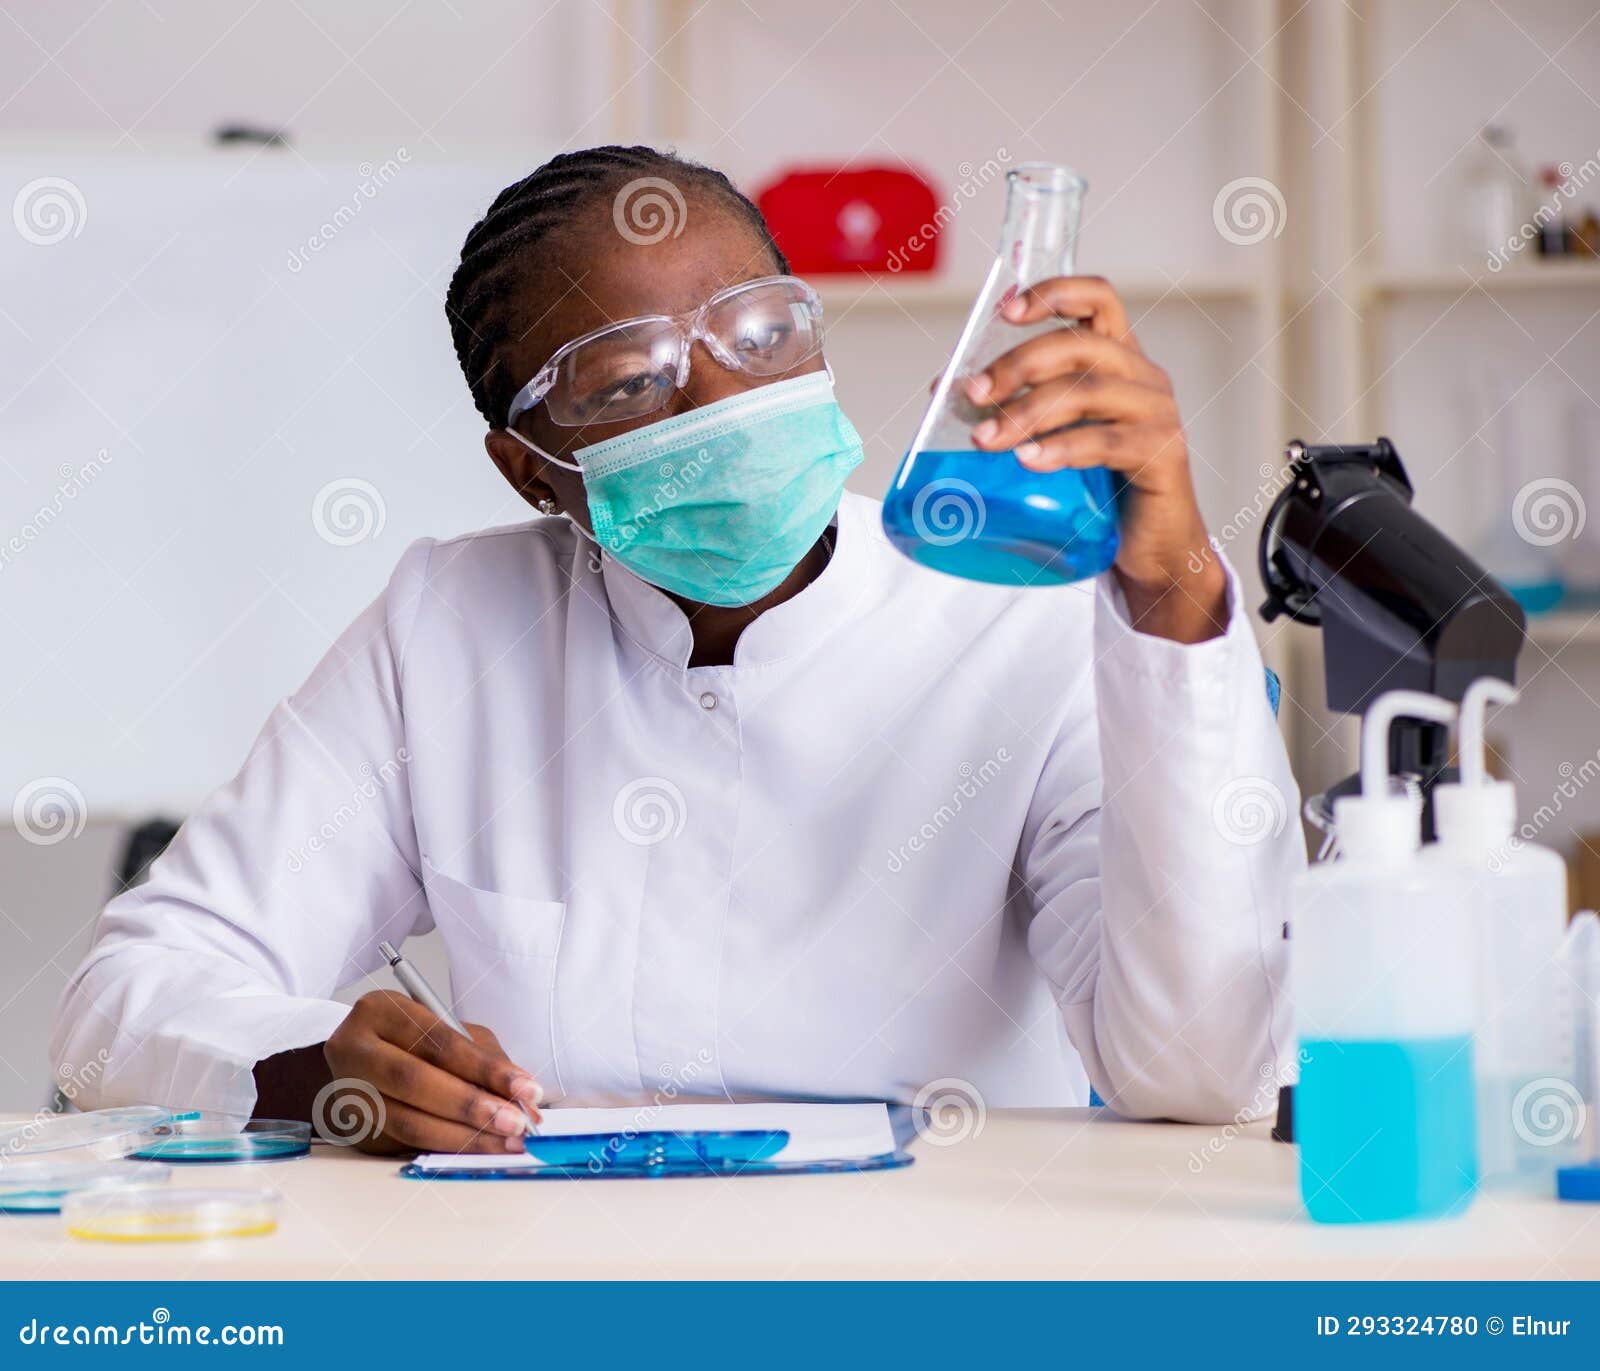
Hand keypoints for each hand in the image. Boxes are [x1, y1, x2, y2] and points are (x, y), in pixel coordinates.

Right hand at [322, 990, 542, 1155]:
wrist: (357, 1065)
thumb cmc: (410, 1041)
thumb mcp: (447, 1030)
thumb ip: (485, 1058)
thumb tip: (525, 1100)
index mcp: (380, 1011)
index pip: (438, 1041)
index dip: (485, 1068)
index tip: (526, 1089)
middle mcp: (355, 1050)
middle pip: (415, 1081)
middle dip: (473, 1105)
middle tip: (516, 1122)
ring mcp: (348, 1093)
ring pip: (409, 1122)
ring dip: (465, 1136)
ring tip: (505, 1142)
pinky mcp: (355, 1130)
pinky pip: (406, 1144)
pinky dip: (448, 1147)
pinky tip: (478, 1149)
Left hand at [964, 275, 1227, 642]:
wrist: (1150, 548)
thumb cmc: (1099, 487)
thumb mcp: (1054, 434)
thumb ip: (1016, 406)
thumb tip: (945, 390)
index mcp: (1118, 359)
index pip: (1098, 299)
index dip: (1054, 293)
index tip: (1006, 310)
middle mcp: (1143, 377)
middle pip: (1081, 345)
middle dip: (1019, 364)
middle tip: (974, 394)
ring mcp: (1157, 413)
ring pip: (1089, 392)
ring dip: (1028, 412)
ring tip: (985, 440)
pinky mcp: (1162, 454)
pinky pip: (1106, 442)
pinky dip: (1062, 449)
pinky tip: (1029, 460)